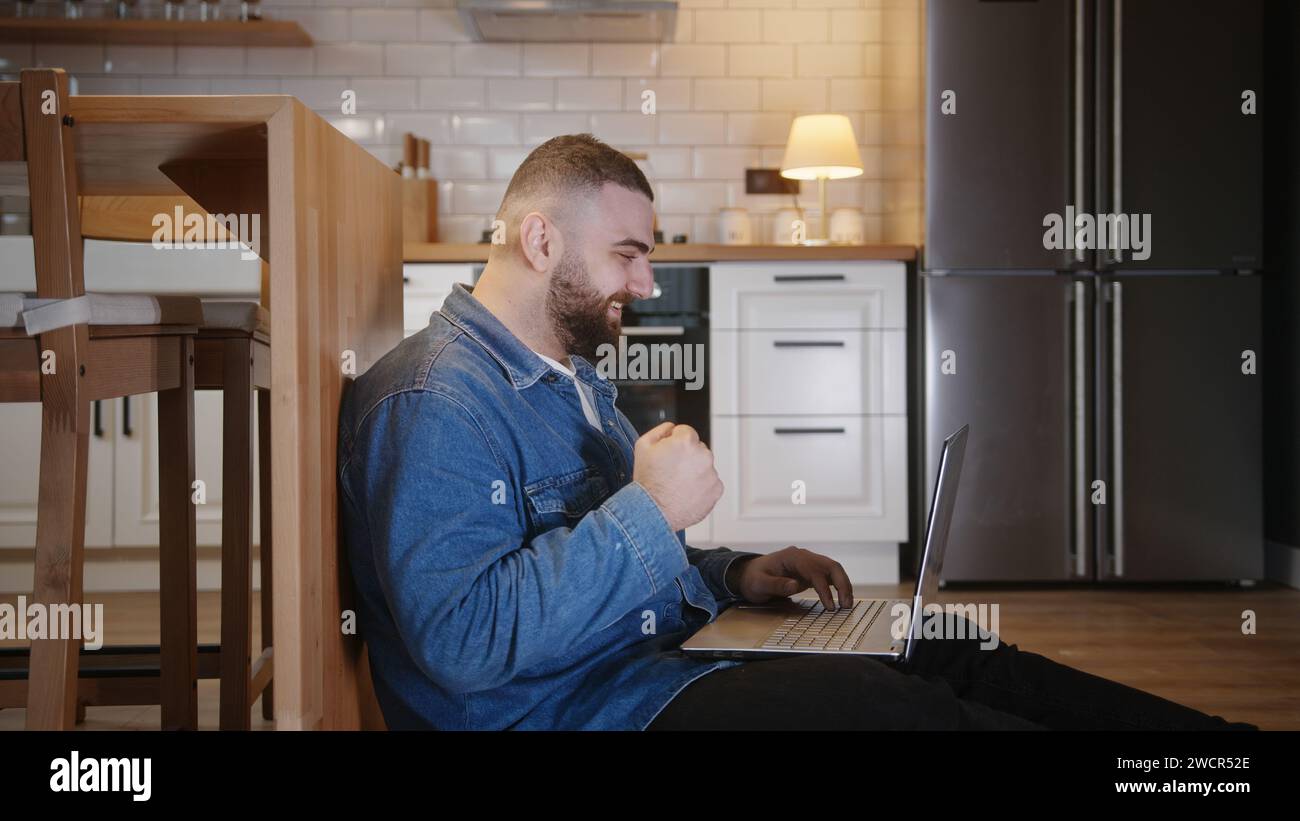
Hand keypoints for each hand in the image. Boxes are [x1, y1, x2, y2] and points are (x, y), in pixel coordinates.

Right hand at [632, 422, 722, 531]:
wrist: (653, 511)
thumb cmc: (647, 481)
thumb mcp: (643, 446)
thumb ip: (661, 430)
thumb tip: (673, 428)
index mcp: (686, 441)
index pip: (685, 432)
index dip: (674, 442)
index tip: (669, 454)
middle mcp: (703, 455)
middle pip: (697, 448)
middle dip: (687, 457)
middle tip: (671, 471)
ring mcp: (712, 473)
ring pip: (704, 466)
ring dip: (694, 472)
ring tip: (677, 484)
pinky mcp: (717, 489)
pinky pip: (710, 483)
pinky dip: (701, 487)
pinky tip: (686, 492)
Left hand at [728, 547, 853, 610]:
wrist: (748, 574)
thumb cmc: (753, 579)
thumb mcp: (759, 584)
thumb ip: (777, 584)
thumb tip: (795, 585)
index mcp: (792, 557)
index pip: (815, 570)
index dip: (824, 588)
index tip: (830, 606)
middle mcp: (803, 556)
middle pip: (830, 565)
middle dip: (842, 584)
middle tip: (846, 605)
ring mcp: (808, 562)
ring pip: (833, 569)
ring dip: (843, 585)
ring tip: (847, 604)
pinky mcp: (809, 571)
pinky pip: (828, 576)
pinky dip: (837, 585)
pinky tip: (842, 598)